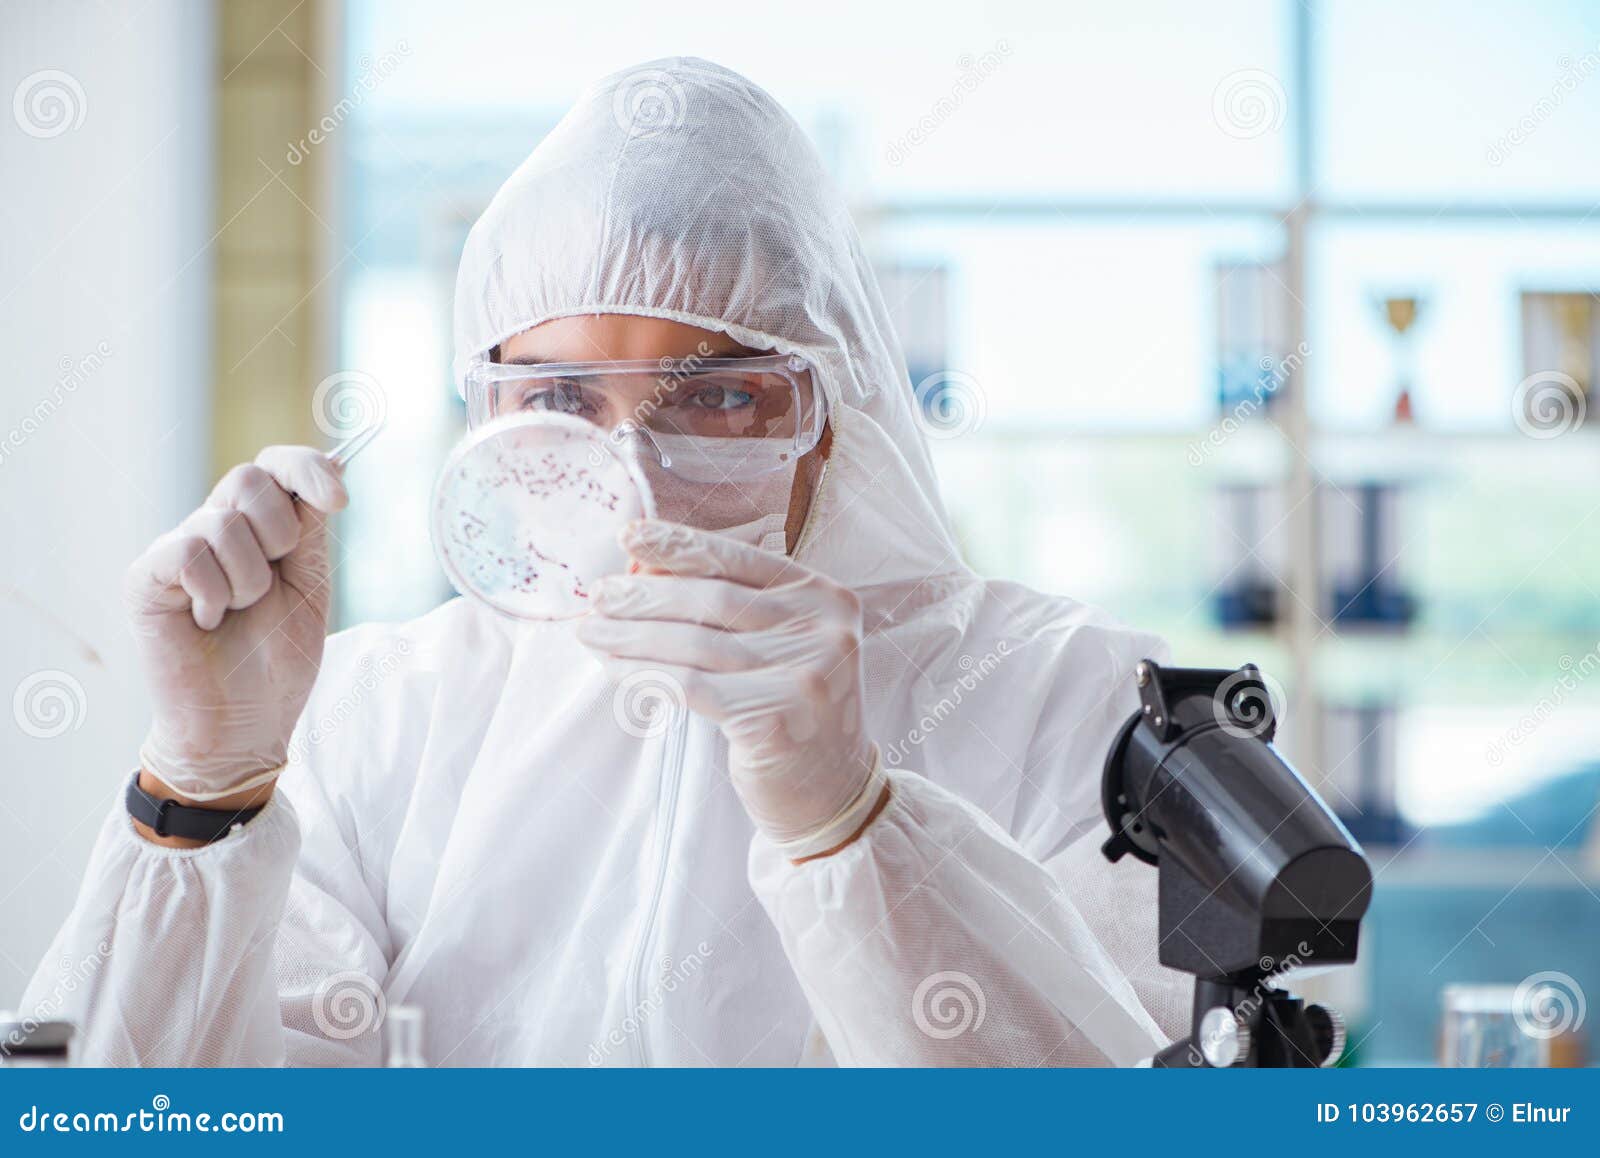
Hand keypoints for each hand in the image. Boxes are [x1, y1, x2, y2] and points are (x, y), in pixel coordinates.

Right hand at [124, 446, 348, 801]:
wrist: (245, 725)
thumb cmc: (277, 660)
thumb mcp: (309, 585)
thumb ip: (310, 528)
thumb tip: (331, 466)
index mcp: (257, 527)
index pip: (275, 465)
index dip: (306, 469)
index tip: (339, 501)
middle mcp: (213, 528)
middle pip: (248, 480)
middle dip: (280, 537)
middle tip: (270, 588)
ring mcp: (176, 550)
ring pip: (223, 524)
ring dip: (250, 582)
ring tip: (238, 615)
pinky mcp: (145, 578)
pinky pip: (189, 554)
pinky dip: (214, 594)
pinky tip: (207, 622)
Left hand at [577, 520, 884, 859]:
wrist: (832, 791)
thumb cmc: (793, 710)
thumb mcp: (785, 644)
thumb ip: (738, 609)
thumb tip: (647, 572)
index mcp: (825, 597)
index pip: (740, 559)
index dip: (680, 545)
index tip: (630, 537)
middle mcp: (823, 630)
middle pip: (713, 601)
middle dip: (646, 594)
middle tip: (598, 594)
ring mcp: (804, 675)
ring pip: (695, 644)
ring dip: (632, 636)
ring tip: (592, 630)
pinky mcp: (774, 719)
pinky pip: (689, 687)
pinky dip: (644, 675)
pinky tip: (615, 669)